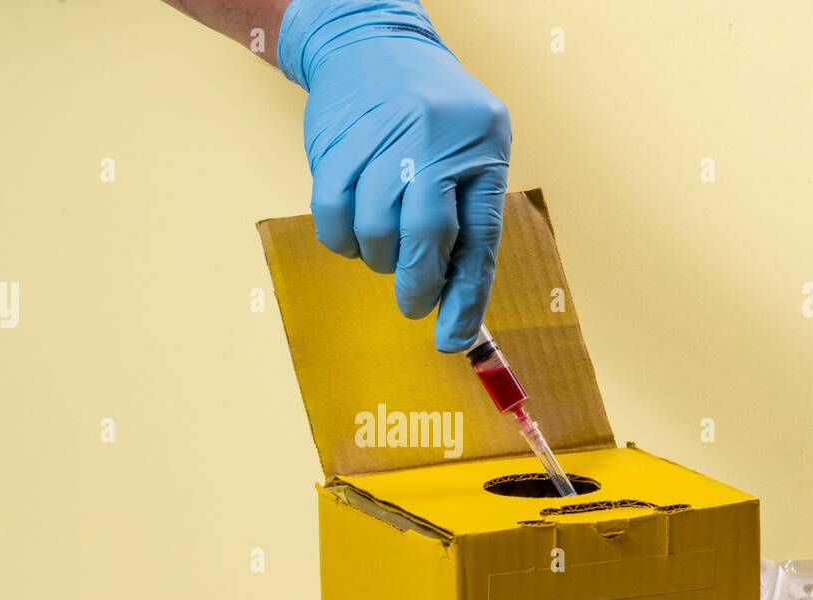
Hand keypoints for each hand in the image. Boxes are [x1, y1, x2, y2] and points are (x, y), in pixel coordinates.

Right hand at [278, 0, 510, 351]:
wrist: (373, 45)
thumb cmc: (436, 118)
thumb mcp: (475, 154)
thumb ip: (470, 224)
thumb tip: (458, 307)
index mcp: (481, 143)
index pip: (478, 234)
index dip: (465, 296)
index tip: (451, 340)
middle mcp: (433, 136)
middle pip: (423, 233)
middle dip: (417, 284)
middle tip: (412, 303)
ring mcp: (380, 136)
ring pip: (373, 230)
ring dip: (377, 258)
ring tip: (385, 249)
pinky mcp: (336, 142)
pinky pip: (331, 215)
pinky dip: (341, 240)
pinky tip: (353, 234)